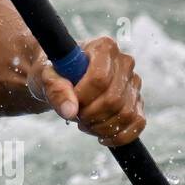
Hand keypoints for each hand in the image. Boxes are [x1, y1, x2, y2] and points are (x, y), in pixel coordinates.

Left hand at [29, 36, 145, 146]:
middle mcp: (124, 62)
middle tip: (75, 116)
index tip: (70, 102)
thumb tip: (70, 111)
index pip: (100, 78)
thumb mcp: (47, 77)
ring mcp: (133, 82)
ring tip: (84, 124)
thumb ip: (56, 90)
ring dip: (102, 127)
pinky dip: (120, 136)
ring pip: (126, 113)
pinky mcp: (137, 101)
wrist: (62, 78)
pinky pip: (138, 123)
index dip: (83, 97)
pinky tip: (101, 137)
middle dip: (91, 114)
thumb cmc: (54, 73)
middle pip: (114, 99)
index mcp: (104, 47)